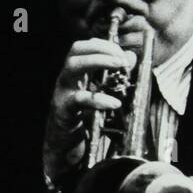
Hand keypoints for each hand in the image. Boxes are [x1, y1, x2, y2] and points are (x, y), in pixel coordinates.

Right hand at [43, 37, 136, 180]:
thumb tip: (130, 57)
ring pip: (72, 66)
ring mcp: (62, 93)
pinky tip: (114, 103)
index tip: (122, 53)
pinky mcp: (63, 110)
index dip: (103, 45)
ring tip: (119, 67)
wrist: (65, 147)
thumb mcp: (101, 95)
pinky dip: (99, 98)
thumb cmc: (84, 120)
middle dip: (101, 50)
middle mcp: (66, 79)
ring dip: (97, 61)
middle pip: (76, 51)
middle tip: (122, 59)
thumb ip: (114, 76)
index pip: (83, 47)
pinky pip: (80, 99)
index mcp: (74, 74)